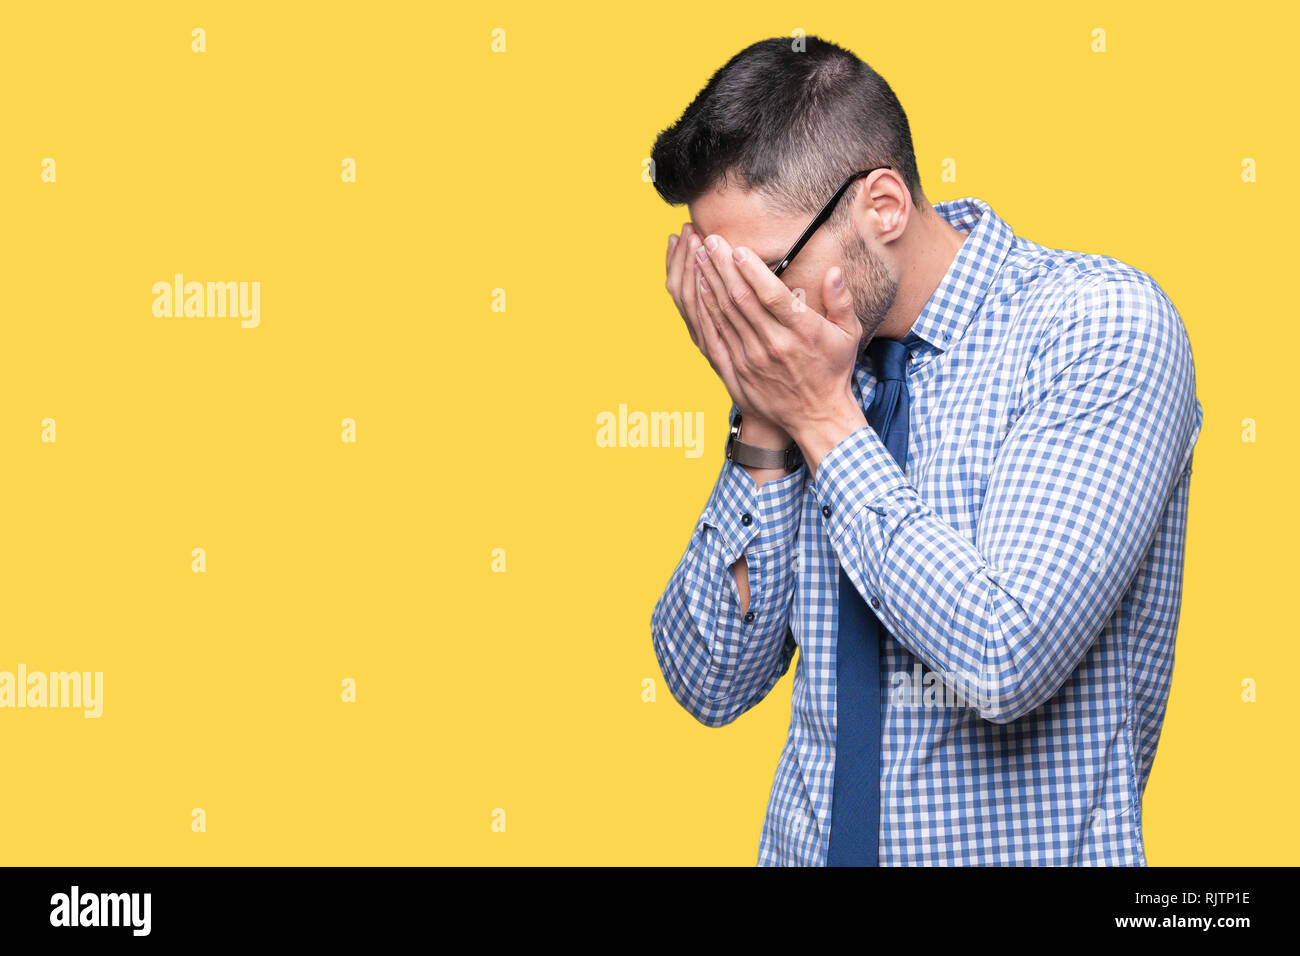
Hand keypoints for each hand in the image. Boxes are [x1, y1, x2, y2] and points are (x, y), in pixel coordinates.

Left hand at [692, 232, 868, 471]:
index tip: (738, 248)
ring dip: (710, 283)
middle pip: (741, 300)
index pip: (772, 296)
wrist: (818, 417)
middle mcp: (774, 345)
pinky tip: (699, 289)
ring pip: (725, 315)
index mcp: (802, 332)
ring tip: (699, 255)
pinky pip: (717, 336)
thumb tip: (834, 272)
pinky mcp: (738, 371)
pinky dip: (707, 311)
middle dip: (723, 267)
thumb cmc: (833, 371)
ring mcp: (753, 360)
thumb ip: (841, 302)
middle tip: (709, 240)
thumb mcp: (849, 335)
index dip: (752, 271)